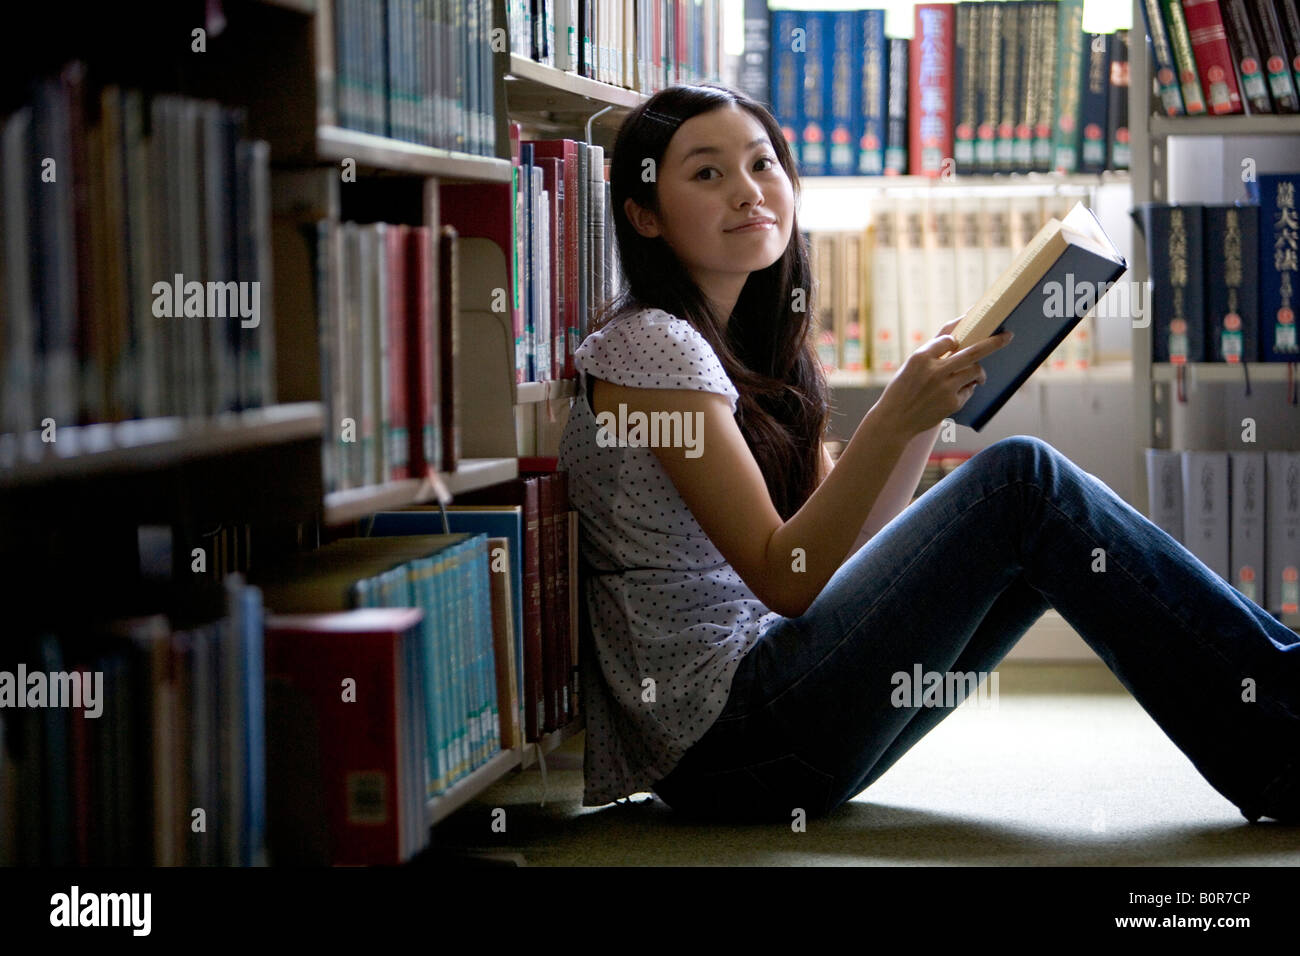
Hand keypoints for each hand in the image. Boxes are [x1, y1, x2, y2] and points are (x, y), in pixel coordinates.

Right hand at [877, 315, 1014, 438]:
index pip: (949, 339)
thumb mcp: (910, 366)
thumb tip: (956, 337)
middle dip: (994, 342)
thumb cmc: (901, 390)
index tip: (964, 338)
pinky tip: (954, 394)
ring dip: (980, 371)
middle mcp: (935, 370)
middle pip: (973, 351)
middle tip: (1008, 336)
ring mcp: (945, 387)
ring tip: (980, 376)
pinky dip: (966, 389)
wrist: (894, 420)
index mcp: (921, 357)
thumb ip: (931, 352)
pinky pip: (969, 390)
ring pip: (975, 371)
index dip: (957, 340)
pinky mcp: (952, 403)